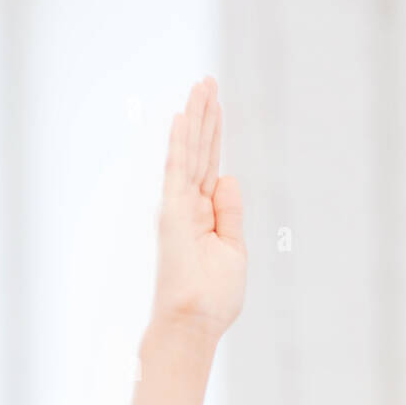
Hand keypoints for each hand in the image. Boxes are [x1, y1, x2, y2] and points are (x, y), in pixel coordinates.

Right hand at [152, 75, 246, 337]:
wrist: (193, 324)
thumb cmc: (212, 298)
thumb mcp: (233, 251)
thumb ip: (230, 213)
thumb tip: (228, 177)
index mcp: (205, 216)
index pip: (211, 167)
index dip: (215, 137)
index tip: (216, 107)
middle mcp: (190, 207)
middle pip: (200, 152)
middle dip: (205, 117)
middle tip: (207, 81)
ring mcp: (179, 208)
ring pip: (188, 154)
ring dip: (195, 119)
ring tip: (201, 86)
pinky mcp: (172, 213)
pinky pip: (176, 171)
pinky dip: (180, 144)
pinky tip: (182, 118)